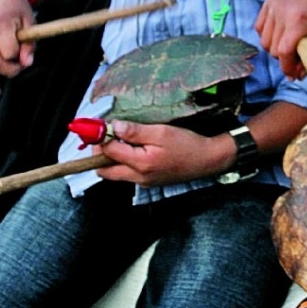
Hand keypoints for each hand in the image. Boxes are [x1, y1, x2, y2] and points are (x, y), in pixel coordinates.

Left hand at [94, 120, 230, 185]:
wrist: (207, 160)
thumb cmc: (187, 145)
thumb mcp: (161, 132)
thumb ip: (135, 131)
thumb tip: (114, 127)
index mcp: (139, 164)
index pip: (107, 152)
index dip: (101, 137)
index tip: (101, 125)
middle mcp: (138, 177)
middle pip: (104, 170)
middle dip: (99, 153)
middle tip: (105, 135)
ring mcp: (142, 182)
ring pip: (114, 173)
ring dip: (110, 157)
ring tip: (119, 139)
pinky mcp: (148, 181)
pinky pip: (126, 173)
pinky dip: (122, 161)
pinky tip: (132, 147)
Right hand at [255, 0, 306, 79]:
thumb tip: (296, 76)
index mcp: (298, 19)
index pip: (283, 52)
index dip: (288, 68)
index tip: (295, 75)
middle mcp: (281, 9)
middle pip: (273, 49)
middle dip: (285, 58)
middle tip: (300, 57)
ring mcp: (273, 2)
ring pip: (265, 40)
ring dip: (276, 47)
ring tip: (294, 43)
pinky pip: (260, 27)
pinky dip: (269, 35)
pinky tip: (284, 34)